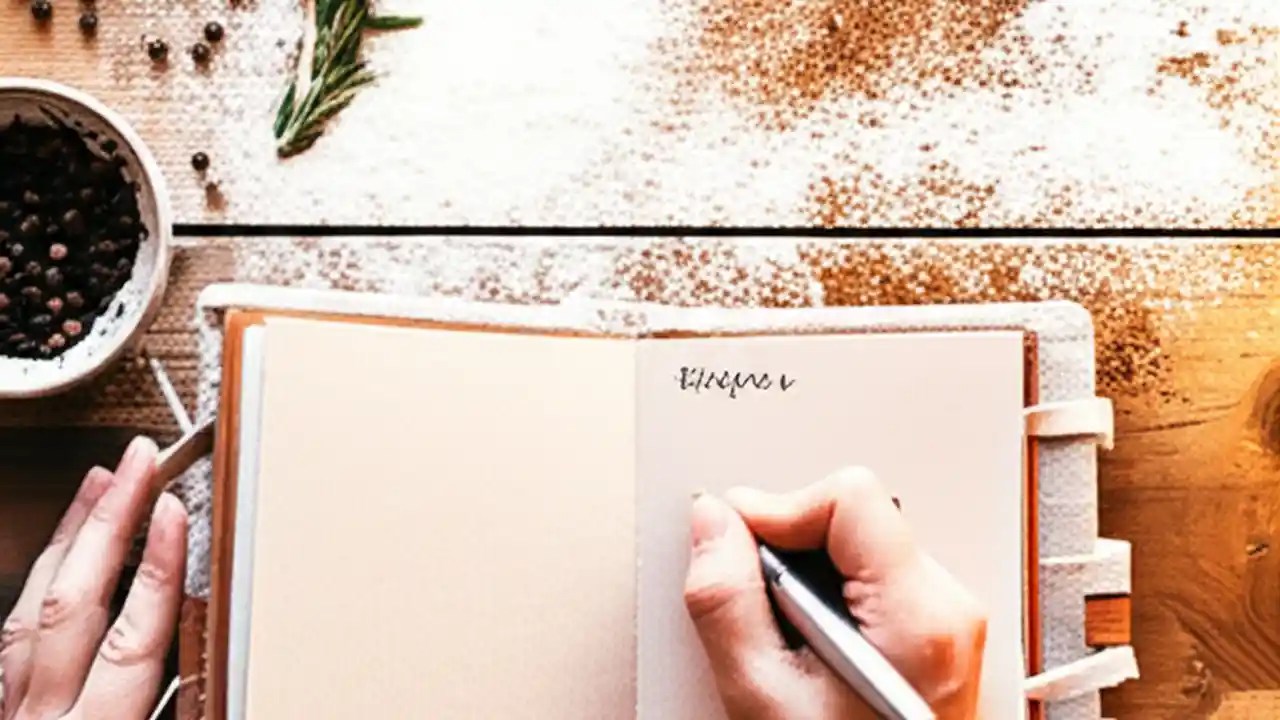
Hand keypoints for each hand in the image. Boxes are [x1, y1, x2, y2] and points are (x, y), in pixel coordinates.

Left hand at [1, 437, 187, 719]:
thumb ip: (184, 712)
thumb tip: (214, 663)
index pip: (132, 638)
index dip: (159, 567)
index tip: (175, 509)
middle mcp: (41, 717)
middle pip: (71, 602)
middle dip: (109, 521)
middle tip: (138, 463)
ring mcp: (8, 711)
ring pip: (29, 610)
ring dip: (70, 537)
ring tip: (99, 485)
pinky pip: (7, 636)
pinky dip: (36, 583)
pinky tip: (53, 561)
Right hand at [684, 467, 986, 719]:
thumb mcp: (762, 696)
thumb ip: (728, 599)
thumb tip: (713, 524)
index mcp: (919, 617)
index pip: (849, 495)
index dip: (777, 508)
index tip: (734, 538)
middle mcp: (947, 609)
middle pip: (853, 516)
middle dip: (790, 546)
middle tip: (759, 609)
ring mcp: (947, 624)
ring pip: (858, 546)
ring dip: (806, 577)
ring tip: (788, 642)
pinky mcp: (936, 636)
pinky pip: (873, 581)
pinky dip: (829, 598)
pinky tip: (812, 649)